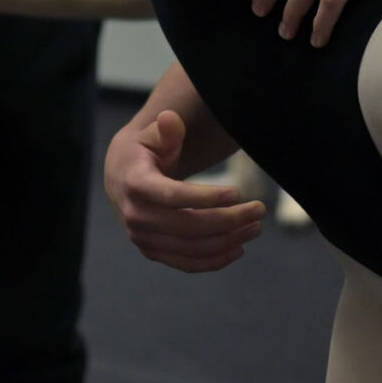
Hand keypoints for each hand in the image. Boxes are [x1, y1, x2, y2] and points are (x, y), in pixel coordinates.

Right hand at [103, 110, 263, 272]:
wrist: (121, 177)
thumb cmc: (145, 151)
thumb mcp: (152, 135)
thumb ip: (165, 130)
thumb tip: (170, 119)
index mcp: (135, 184)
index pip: (173, 196)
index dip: (206, 197)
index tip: (238, 193)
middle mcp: (136, 216)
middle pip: (188, 226)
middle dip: (228, 220)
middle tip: (259, 210)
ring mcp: (143, 238)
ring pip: (191, 248)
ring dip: (228, 241)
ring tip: (255, 227)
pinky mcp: (152, 252)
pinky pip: (186, 263)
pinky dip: (214, 261)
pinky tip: (238, 248)